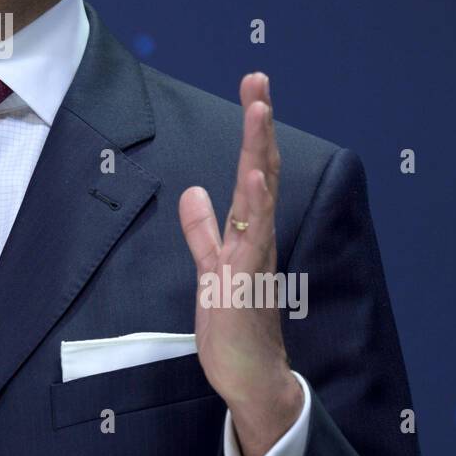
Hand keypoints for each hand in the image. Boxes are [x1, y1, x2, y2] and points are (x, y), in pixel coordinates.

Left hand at [178, 72, 300, 455]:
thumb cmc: (234, 326)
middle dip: (258, 124)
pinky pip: (251, 234)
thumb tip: (194, 192)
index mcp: (247, 232)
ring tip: (259, 107)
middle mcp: (256, 236)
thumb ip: (202, 231)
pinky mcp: (245, 278)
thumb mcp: (210, 268)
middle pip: (260, 169)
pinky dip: (254, 201)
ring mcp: (254, 255)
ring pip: (260, 192)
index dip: (252, 131)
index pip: (252, 171)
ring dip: (258, 148)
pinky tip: (253, 172)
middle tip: (257, 78)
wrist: (250, 377)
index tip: (253, 91)